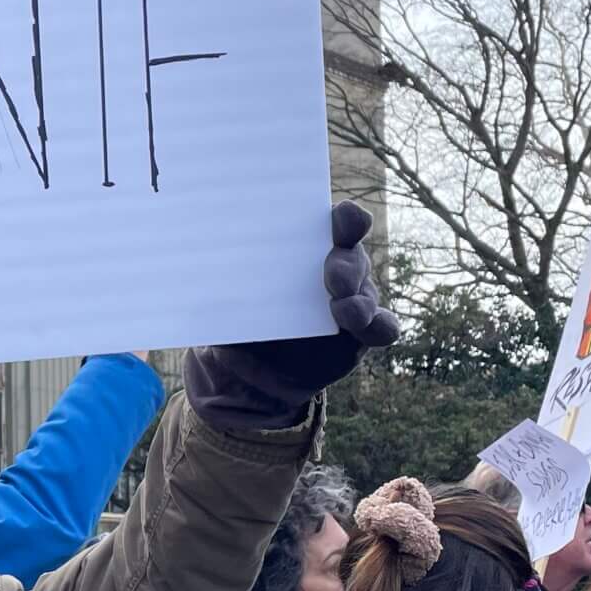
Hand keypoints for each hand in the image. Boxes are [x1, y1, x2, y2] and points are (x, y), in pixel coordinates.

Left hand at [188, 201, 400, 429]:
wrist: (252, 373)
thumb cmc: (240, 322)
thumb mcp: (225, 304)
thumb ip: (222, 290)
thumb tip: (208, 277)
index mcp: (305, 248)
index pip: (335, 223)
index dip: (344, 218)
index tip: (339, 217)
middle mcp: (336, 267)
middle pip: (352, 256)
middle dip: (345, 264)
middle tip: (331, 277)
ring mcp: (353, 300)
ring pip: (366, 293)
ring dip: (357, 300)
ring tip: (343, 309)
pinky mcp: (362, 334)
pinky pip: (382, 328)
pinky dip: (380, 327)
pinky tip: (368, 327)